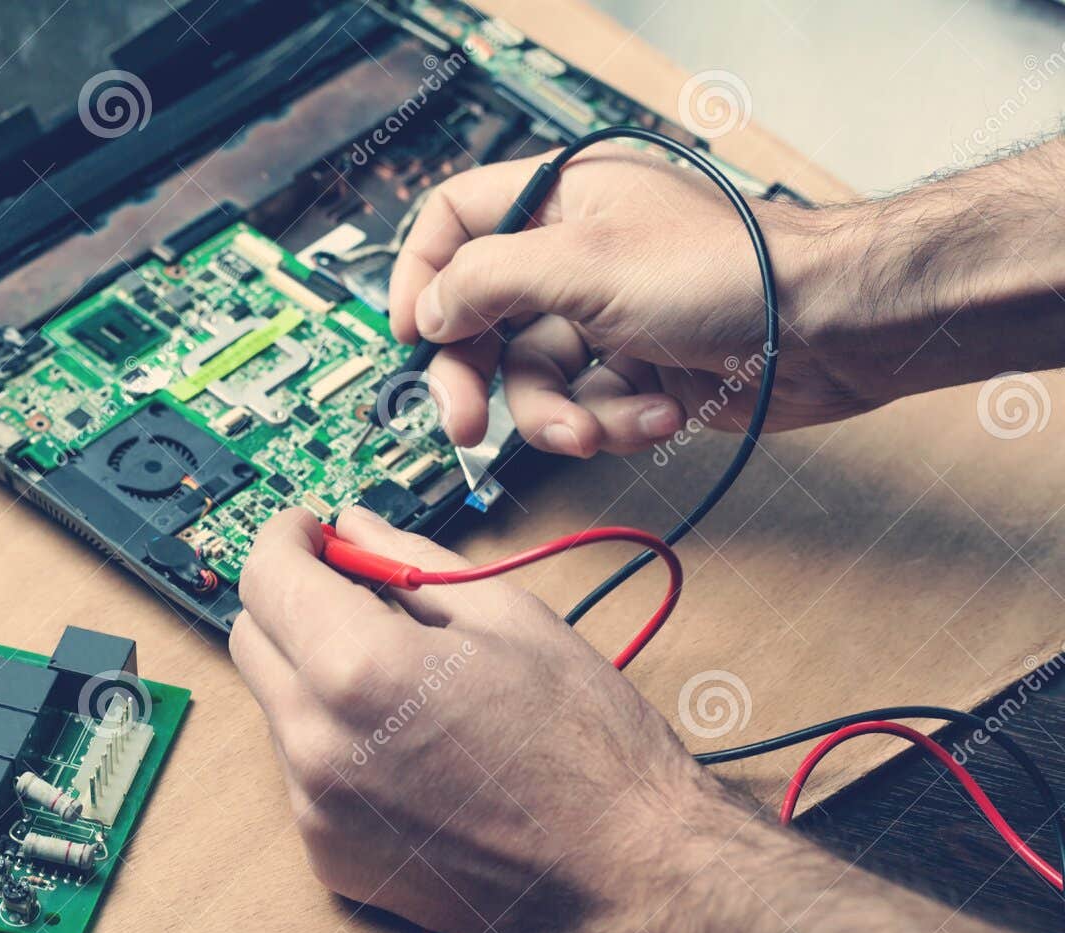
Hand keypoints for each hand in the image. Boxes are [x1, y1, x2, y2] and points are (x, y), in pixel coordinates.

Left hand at [229, 505, 716, 932]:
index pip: (266, 577)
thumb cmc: (587, 746)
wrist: (626, 874)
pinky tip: (407, 746)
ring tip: (404, 682)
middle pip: (251, 639)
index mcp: (358, 669)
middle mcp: (317, 743)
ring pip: (276, 707)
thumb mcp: (507, 616)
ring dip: (314, 674)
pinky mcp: (328, 856)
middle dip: (292, 602)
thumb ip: (410, 562)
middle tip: (354, 593)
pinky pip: (303, 772)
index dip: (286, 537)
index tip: (311, 530)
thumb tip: (356, 528)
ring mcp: (316, 808)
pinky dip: (335, 742)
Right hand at [387, 146, 882, 455]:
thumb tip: (428, 307)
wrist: (831, 331)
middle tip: (465, 423)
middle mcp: (574, 256)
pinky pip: (589, 410)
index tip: (407, 333)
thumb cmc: (731, 273)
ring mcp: (605, 317)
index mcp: (559, 201)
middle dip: (478, 380)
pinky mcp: (637, 371)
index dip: (421, 275)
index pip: (455, 221)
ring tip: (601, 427)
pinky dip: (617, 423)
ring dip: (563, 417)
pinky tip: (661, 412)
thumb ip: (487, 281)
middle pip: (482, 321)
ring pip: (535, 382)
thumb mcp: (583, 265)